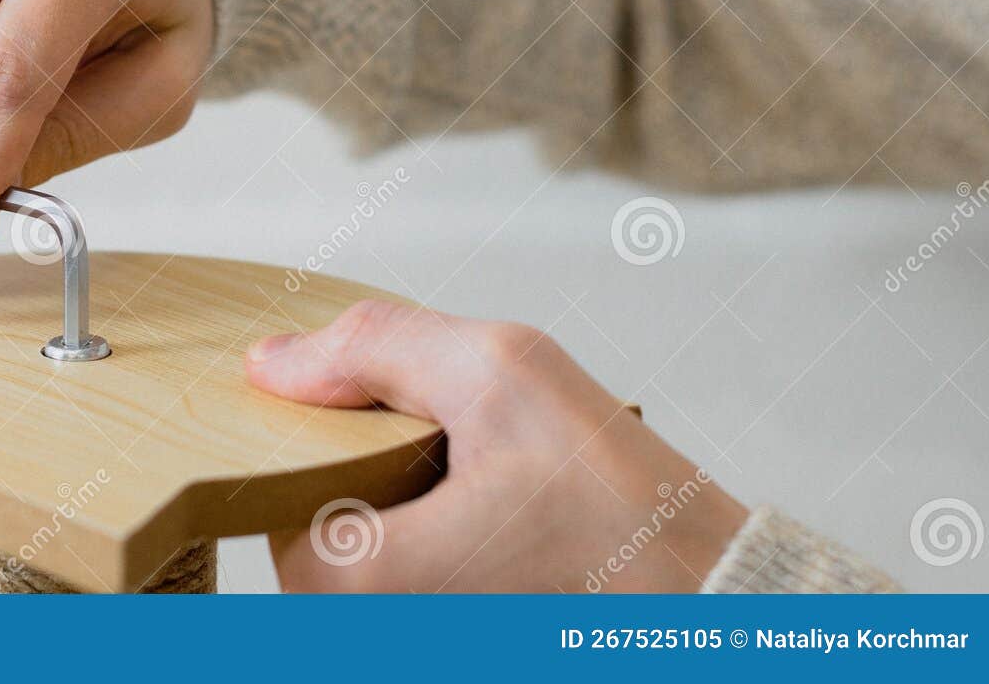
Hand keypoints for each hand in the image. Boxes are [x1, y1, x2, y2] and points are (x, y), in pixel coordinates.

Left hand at [246, 300, 749, 591]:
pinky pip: (415, 576)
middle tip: (468, 446)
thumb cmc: (621, 505)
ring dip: (417, 494)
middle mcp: (364, 632)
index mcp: (348, 582)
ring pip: (370, 541)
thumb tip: (269, 362)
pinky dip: (447, 531)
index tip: (405, 410)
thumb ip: (371, 347)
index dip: (329, 425)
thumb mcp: (498, 374)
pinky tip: (511, 514)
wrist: (720, 602)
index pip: (275, 480)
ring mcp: (409, 641)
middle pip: (320, 512)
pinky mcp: (451, 638)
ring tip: (500, 482)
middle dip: (377, 460)